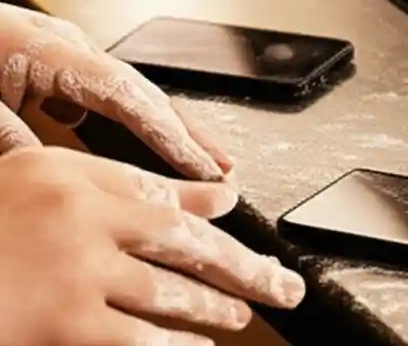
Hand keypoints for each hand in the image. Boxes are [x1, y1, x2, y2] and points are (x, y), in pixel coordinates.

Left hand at [0, 4, 229, 179]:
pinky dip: (128, 127)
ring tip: (202, 165)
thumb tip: (52, 176)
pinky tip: (140, 152)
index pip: (128, 99)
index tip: (205, 169)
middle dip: (189, 135)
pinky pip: (100, 99)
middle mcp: (66, 46)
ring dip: (165, 133)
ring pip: (128, 97)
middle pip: (143, 94)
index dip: (171, 138)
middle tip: (226, 171)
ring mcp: (59, 52)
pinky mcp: (45, 64)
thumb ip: (9, 139)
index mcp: (50, 49)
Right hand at [0, 146, 304, 345]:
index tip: (239, 218)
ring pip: (171, 292)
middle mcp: (79, 215)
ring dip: (214, 308)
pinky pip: (141, 340)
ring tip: (242, 314)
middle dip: (242, 265)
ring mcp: (75, 273)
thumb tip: (206, 196)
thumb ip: (108, 187)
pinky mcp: (66, 325)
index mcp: (64, 176)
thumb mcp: (23, 190)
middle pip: (185, 240)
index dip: (205, 210)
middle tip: (283, 284)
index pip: (155, 192)